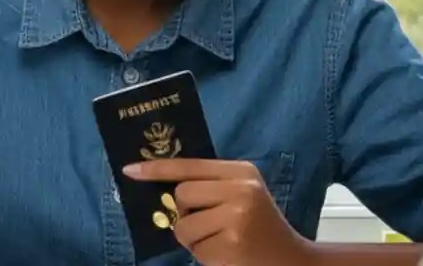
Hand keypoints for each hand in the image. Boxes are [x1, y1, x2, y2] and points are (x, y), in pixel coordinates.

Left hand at [123, 159, 312, 265]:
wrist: (292, 260)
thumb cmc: (260, 228)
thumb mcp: (243, 195)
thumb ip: (210, 186)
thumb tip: (163, 190)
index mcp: (242, 171)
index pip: (190, 165)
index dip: (157, 169)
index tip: (130, 170)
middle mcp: (240, 189)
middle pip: (181, 195)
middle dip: (185, 215)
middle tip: (209, 224)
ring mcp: (236, 216)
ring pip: (184, 227)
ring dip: (195, 240)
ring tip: (221, 241)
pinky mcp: (231, 244)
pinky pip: (195, 250)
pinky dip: (206, 256)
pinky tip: (228, 254)